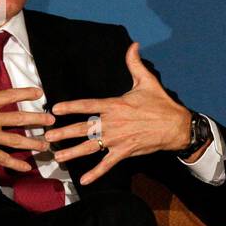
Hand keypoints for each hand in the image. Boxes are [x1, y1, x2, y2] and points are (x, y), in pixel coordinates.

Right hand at [0, 52, 53, 171]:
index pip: (9, 95)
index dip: (26, 93)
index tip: (39, 93)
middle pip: (20, 119)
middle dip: (38, 120)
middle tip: (51, 120)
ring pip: (16, 140)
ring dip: (33, 143)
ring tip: (46, 144)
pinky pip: (3, 158)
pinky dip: (16, 164)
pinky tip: (27, 167)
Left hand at [45, 41, 191, 185]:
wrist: (177, 126)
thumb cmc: (161, 104)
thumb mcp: (147, 81)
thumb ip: (135, 63)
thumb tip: (133, 45)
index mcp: (115, 105)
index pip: (88, 105)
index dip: (70, 106)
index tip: (55, 108)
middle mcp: (113, 123)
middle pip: (83, 128)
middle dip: (64, 132)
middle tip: (48, 136)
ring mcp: (118, 139)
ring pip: (90, 147)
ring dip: (72, 152)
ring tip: (57, 156)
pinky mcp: (125, 152)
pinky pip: (108, 164)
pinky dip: (96, 173)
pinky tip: (84, 180)